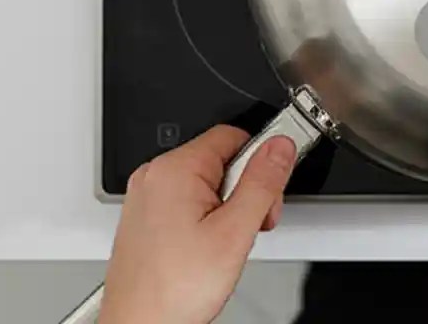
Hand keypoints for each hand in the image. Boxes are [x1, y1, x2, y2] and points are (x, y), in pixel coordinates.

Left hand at [99, 126, 294, 323]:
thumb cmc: (172, 290)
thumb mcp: (234, 232)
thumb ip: (262, 183)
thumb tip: (280, 147)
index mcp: (174, 170)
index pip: (234, 136)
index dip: (261, 163)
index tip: (271, 190)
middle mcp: (155, 177)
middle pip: (222, 160)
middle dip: (246, 190)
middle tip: (251, 225)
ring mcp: (147, 198)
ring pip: (207, 183)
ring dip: (228, 208)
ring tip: (226, 245)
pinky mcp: (147, 217)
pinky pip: (188, 202)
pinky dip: (206, 220)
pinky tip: (208, 249)